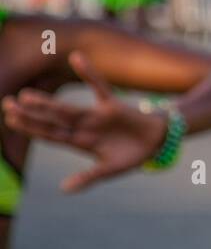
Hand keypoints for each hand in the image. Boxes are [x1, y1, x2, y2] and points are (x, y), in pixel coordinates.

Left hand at [1, 51, 169, 192]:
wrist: (157, 141)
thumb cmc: (131, 156)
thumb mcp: (110, 170)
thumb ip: (88, 178)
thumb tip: (64, 189)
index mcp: (80, 142)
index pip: (50, 134)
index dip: (31, 128)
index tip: (10, 120)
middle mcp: (83, 127)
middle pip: (52, 121)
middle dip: (30, 115)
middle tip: (6, 104)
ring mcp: (96, 115)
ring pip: (68, 109)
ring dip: (48, 103)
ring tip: (26, 96)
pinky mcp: (113, 105)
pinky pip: (100, 86)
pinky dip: (89, 73)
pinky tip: (77, 58)